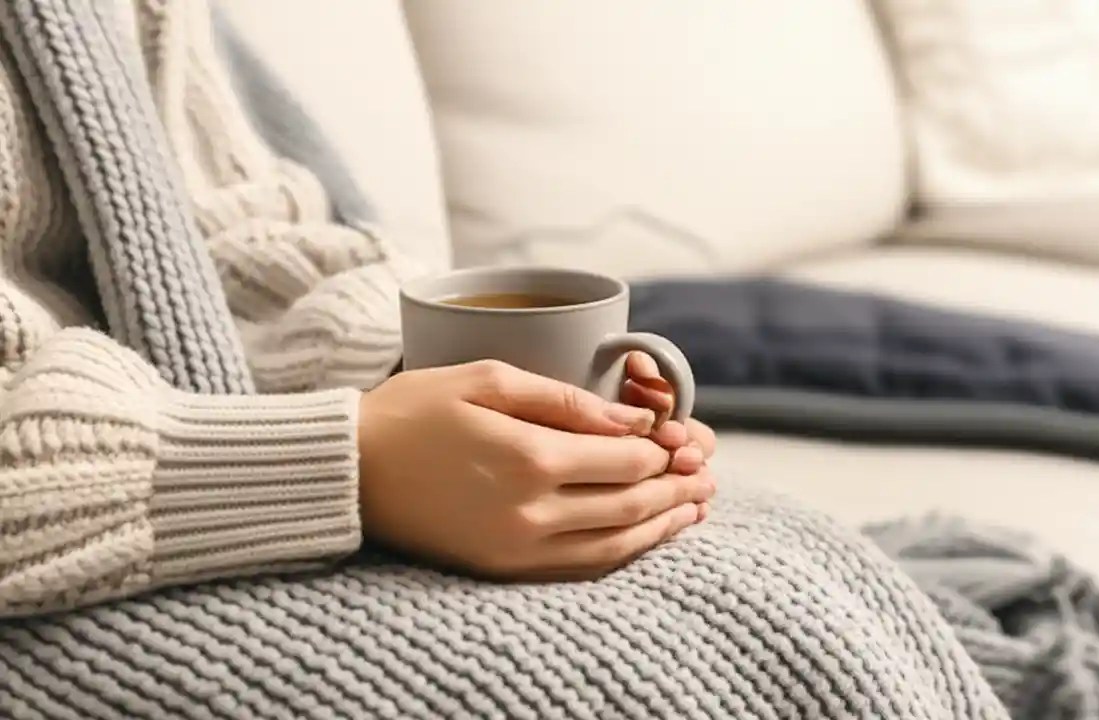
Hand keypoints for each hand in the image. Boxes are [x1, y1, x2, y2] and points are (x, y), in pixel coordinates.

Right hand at [358, 360, 715, 580]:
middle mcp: (531, 511)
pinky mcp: (502, 569)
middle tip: (706, 474)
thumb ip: (566, 400)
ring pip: (614, 545)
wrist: (348, 471)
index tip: (681, 438)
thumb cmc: (414, 411)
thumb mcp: (488, 378)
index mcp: (530, 456)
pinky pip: (581, 569)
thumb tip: (632, 421)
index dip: (663, 450)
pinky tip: (644, 538)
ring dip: (662, 526)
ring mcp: (517, 548)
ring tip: (694, 508)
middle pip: (630, 504)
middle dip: (676, 488)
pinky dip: (623, 555)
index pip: (626, 460)